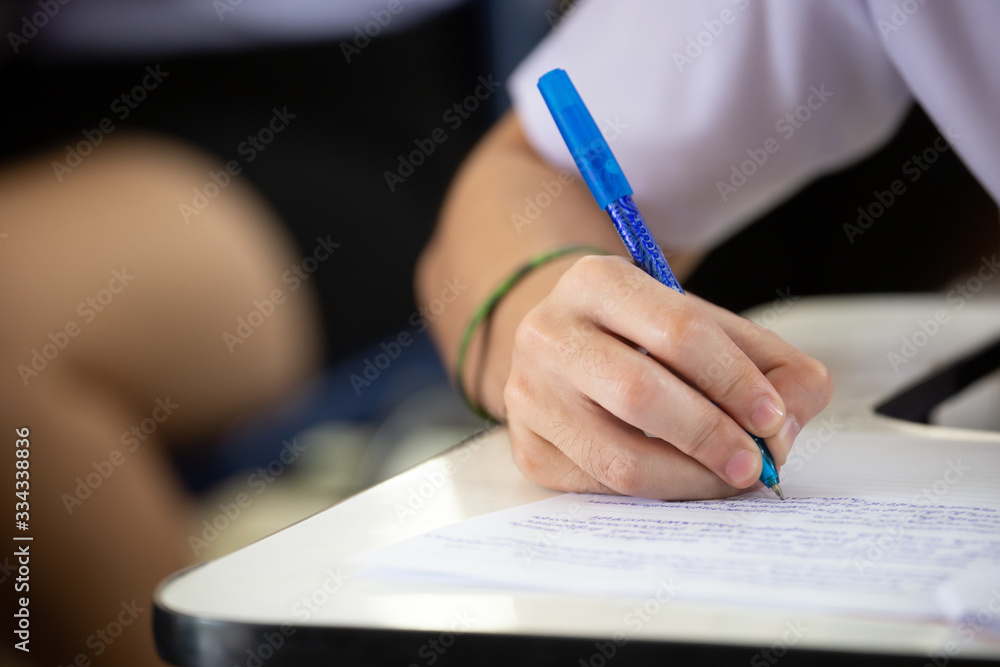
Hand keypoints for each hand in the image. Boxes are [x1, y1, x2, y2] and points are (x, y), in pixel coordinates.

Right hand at [503, 255, 832, 499]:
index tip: (772, 416)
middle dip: (711, 435)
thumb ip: (767, 361)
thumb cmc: (640, 336)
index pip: (677, 330)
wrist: (564, 345)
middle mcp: (549, 332)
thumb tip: (789, 421)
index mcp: (596, 281)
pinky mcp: (528, 447)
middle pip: (641, 394)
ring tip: (726, 476)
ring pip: (618, 458)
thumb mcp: (702, 323)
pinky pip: (601, 488)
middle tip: (753, 461)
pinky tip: (681, 478)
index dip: (735, 380)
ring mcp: (530, 394)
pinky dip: (656, 493)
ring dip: (690, 478)